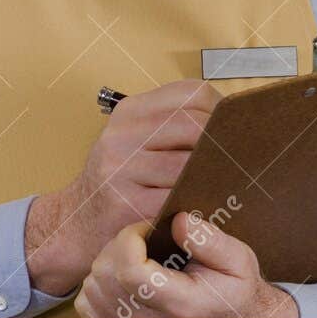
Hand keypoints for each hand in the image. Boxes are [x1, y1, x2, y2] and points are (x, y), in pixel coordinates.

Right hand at [25, 79, 218, 294]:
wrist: (76, 222)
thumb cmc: (117, 183)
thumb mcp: (135, 142)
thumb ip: (173, 129)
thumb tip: (234, 129)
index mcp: (129, 112)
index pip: (191, 94)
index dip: (222, 111)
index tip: (234, 130)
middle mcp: (121, 135)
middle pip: (194, 125)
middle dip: (224, 145)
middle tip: (240, 163)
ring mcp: (120, 169)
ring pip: (190, 165)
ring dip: (215, 178)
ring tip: (225, 187)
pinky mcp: (125, 204)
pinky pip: (177, 199)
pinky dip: (198, 204)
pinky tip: (204, 209)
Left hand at [75, 214, 299, 317]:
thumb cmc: (235, 294)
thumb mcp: (238, 262)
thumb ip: (210, 240)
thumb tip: (176, 221)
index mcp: (182, 308)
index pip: (130, 271)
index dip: (130, 239)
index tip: (148, 229)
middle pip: (105, 277)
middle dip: (118, 246)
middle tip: (143, 240)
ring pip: (92, 289)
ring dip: (108, 263)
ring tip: (136, 258)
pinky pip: (87, 307)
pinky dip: (98, 286)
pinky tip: (124, 280)